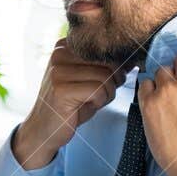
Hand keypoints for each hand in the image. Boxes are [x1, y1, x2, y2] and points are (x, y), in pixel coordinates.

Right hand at [11, 41, 127, 169]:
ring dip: (107, 93)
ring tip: (93, 101)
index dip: (114, 66)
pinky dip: (100, 101)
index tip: (108, 80)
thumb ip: (104, 65)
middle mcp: (59, 54)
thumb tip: (132, 57)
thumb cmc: (71, 104)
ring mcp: (58, 71)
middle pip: (107, 61)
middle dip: (112, 81)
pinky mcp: (61, 89)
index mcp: (65, 46)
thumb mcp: (87, 79)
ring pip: (105, 76)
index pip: (104, 47)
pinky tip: (86, 106)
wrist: (44, 129)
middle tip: (101, 94)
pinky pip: (98, 90)